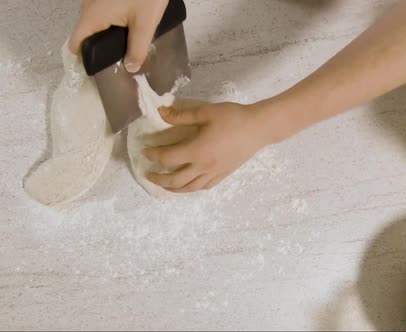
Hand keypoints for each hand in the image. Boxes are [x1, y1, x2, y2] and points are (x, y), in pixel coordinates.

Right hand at [69, 0, 167, 72]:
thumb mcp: (145, 24)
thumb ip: (137, 49)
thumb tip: (130, 67)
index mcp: (92, 16)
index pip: (75, 43)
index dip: (83, 59)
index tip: (95, 70)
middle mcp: (88, 5)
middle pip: (86, 33)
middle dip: (100, 47)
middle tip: (119, 58)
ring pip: (95, 21)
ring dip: (107, 32)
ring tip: (127, 41)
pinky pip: (103, 11)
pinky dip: (112, 19)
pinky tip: (129, 23)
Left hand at [143, 103, 270, 191]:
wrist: (259, 128)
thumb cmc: (233, 117)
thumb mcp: (206, 112)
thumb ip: (182, 115)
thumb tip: (161, 113)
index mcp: (197, 151)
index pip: (167, 158)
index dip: (153, 155)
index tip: (146, 150)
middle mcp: (203, 167)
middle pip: (175, 180)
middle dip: (158, 178)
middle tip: (148, 174)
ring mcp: (214, 173)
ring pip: (189, 188)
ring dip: (173, 188)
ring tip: (164, 185)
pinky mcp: (224, 174)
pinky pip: (204, 187)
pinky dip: (191, 188)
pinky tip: (188, 185)